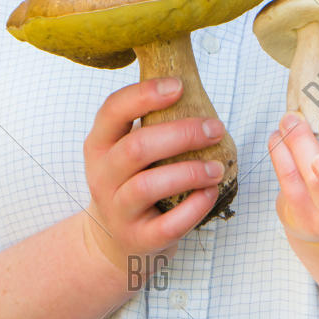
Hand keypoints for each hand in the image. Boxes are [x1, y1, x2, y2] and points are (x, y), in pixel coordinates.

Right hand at [79, 77, 224, 285]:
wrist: (114, 242)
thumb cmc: (131, 183)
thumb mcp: (125, 149)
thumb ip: (148, 121)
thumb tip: (188, 76)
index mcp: (100, 144)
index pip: (112, 110)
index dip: (145, 94)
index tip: (179, 86)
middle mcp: (102, 175)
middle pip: (136, 147)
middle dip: (181, 134)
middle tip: (215, 129)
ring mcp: (118, 209)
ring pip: (147, 186)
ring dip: (189, 172)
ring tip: (218, 167)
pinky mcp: (138, 238)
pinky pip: (167, 225)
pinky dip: (193, 208)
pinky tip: (211, 194)